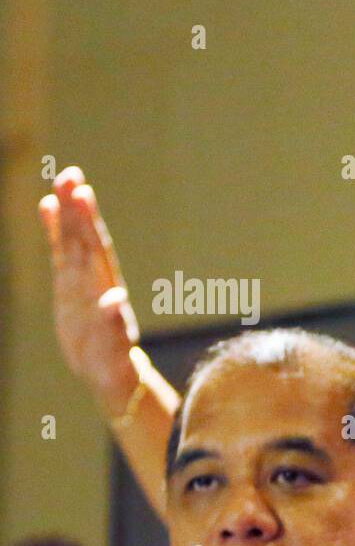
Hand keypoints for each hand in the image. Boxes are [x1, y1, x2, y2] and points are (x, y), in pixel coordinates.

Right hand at [38, 166, 141, 411]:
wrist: (108, 371)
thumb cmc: (114, 365)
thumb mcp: (114, 350)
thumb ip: (114, 327)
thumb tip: (115, 302)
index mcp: (103, 290)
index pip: (96, 250)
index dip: (89, 223)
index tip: (83, 194)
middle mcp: (92, 280)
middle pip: (84, 238)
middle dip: (77, 208)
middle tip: (70, 174)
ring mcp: (79, 280)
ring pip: (72, 240)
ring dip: (68, 211)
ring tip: (62, 181)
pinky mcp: (67, 285)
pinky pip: (59, 251)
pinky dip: (54, 229)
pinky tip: (48, 204)